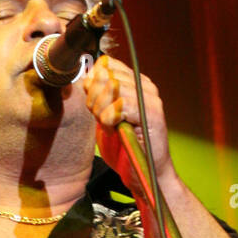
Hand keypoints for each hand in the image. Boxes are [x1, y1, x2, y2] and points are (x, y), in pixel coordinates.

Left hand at [81, 56, 175, 191]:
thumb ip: (97, 98)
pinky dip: (109, 118)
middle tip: (99, 117)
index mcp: (134, 83)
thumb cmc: (125, 148)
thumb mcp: (104, 118)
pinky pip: (121, 104)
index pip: (107, 64)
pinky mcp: (151, 114)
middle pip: (107, 75)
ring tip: (107, 125)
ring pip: (113, 88)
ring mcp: (150, 98)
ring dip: (101, 109)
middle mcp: (144, 85)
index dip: (92, 81)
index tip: (92, 102)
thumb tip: (86, 79)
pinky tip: (113, 128)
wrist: (145, 173)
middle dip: (94, 97)